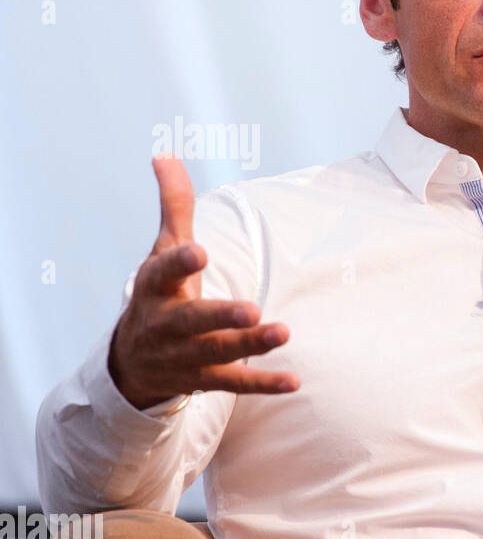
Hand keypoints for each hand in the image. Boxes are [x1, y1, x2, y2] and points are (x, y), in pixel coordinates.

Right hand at [107, 155, 300, 410]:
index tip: (199, 251)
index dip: (180, 263)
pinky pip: (235, 384)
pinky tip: (294, 381)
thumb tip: (165, 154)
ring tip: (284, 332)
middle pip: (193, 320)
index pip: (164, 272)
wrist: (132, 364)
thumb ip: (173, 206)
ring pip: (218, 353)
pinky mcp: (204, 380)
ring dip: (250, 345)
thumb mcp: (161, 251)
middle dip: (220, 316)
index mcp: (156, 287)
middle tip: (251, 309)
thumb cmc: (158, 295)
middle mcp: (167, 324)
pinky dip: (264, 384)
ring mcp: (185, 356)